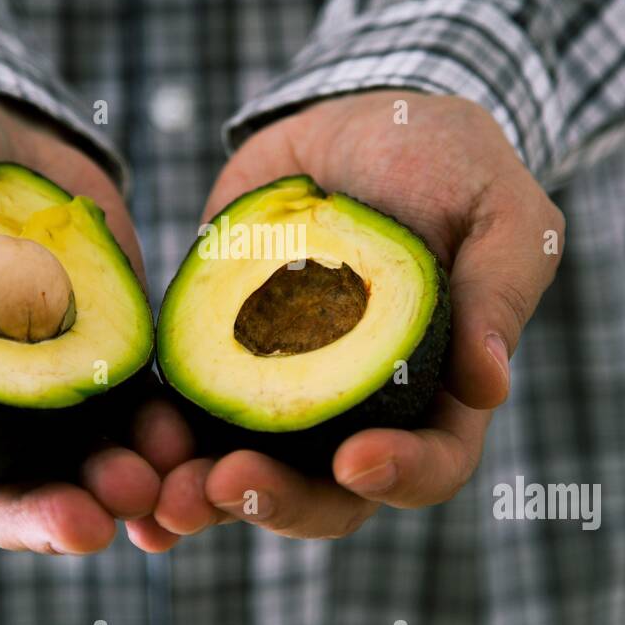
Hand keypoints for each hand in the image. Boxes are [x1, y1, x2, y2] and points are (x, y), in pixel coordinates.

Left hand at [151, 90, 563, 538]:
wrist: (348, 121)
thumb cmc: (444, 160)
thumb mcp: (496, 208)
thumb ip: (498, 291)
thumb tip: (489, 386)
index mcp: (439, 394)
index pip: (432, 464)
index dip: (400, 476)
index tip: (355, 460)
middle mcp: (360, 412)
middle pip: (328, 494)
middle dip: (278, 503)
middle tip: (226, 486)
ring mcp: (286, 395)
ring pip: (250, 475)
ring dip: (205, 496)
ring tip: (161, 494)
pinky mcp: (221, 363)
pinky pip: (190, 421)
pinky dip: (158, 448)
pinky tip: (125, 457)